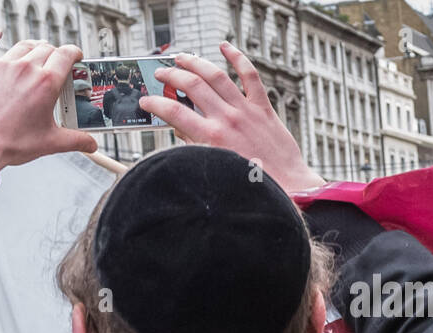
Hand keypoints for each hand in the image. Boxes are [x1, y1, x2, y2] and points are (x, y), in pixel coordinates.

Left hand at [0, 27, 97, 170]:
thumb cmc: (10, 144)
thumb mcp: (49, 143)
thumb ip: (74, 140)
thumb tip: (90, 144)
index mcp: (46, 82)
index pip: (66, 55)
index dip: (74, 53)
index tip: (75, 57)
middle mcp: (25, 68)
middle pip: (46, 49)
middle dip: (54, 55)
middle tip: (55, 66)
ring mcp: (2, 66)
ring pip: (23, 46)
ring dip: (32, 48)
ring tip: (35, 55)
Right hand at [139, 42, 324, 194]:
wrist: (287, 184)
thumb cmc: (251, 183)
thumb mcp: (214, 167)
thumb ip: (195, 146)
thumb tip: (180, 127)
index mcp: (212, 138)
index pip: (175, 113)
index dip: (156, 104)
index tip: (146, 101)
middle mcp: (228, 119)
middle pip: (193, 86)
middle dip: (171, 76)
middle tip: (160, 73)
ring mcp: (246, 110)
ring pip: (216, 76)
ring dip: (195, 63)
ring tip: (181, 58)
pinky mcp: (263, 107)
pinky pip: (250, 75)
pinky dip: (237, 58)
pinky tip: (224, 47)